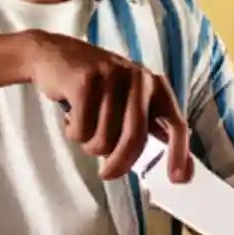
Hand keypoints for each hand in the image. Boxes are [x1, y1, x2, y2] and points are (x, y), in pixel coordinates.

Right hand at [25, 30, 193, 182]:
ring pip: (104, 139)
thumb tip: (177, 165)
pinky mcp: (85, 81)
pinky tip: (70, 116)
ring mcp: (112, 77)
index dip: (179, 153)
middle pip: (135, 137)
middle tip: (107, 175)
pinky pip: (82, 130)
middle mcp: (139, 78)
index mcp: (155, 86)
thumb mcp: (127, 99)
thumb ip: (149, 126)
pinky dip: (73, 133)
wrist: (54, 55)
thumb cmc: (95, 87)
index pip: (176, 123)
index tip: (178, 179)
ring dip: (89, 144)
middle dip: (120, 163)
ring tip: (84, 126)